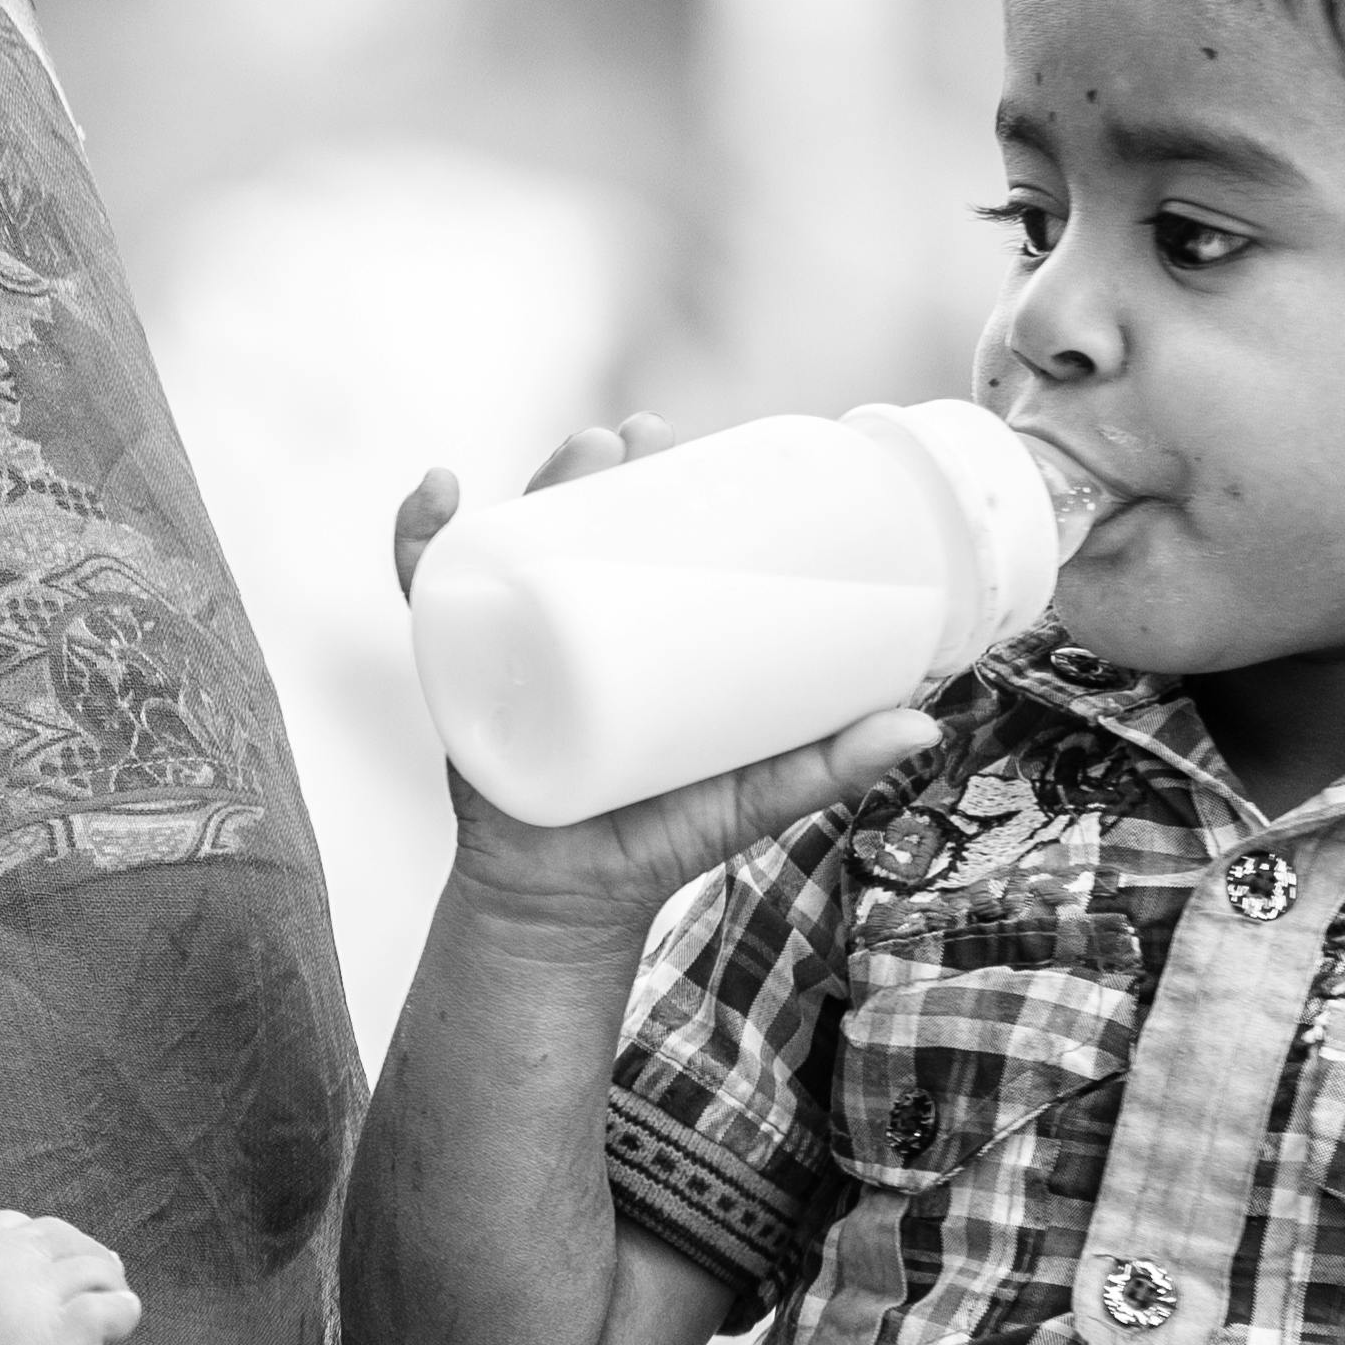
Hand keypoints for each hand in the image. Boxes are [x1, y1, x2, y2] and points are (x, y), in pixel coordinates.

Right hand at [394, 417, 940, 949]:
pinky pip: (425, 595)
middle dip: (593, 463)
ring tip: (574, 454)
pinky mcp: (462, 673)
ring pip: (505, 540)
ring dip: (530, 482)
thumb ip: (829, 763)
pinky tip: (438, 494)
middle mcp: (564, 621)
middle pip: (566, 518)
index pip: (633, 531)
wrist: (566, 908)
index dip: (650, 475)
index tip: (681, 437)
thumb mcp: (754, 794)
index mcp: (631, 630)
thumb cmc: (660, 841)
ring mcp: (506, 641)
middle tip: (635, 436)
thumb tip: (926, 724)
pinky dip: (418, 539)